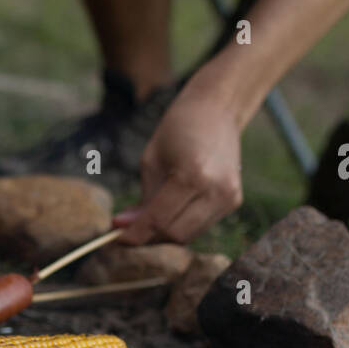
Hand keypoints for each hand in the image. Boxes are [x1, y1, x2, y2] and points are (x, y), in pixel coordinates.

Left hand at [113, 86, 242, 244]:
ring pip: (188, 235)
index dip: (135, 234)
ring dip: (163, 234)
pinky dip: (180, 225)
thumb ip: (141, 200)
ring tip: (145, 220)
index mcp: (193, 176)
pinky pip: (200, 226)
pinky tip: (168, 211)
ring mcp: (229, 197)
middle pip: (175, 234)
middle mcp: (216, 190)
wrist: (216, 110)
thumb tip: (122, 229)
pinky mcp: (234, 201)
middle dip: (147, 237)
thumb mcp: (151, 162)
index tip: (114, 238)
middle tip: (126, 230)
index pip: (159, 220)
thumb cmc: (178, 130)